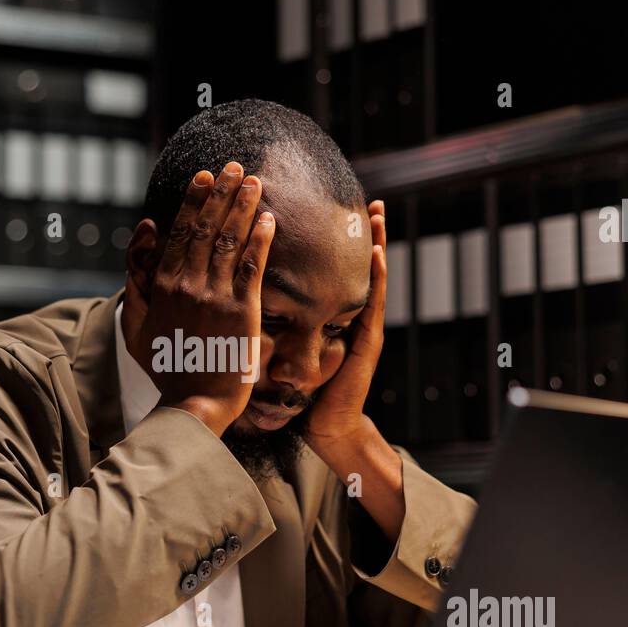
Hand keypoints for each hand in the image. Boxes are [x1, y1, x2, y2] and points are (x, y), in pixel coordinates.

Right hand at [123, 162, 274, 435]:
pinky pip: (252, 267)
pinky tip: (270, 219)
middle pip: (206, 228)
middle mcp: (188, 284)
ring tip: (255, 182)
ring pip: (230, 241)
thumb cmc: (167, 367)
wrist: (194, 402)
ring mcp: (215, 297)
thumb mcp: (136, 325)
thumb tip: (145, 231)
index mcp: (163, 285)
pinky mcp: (242, 312)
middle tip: (236, 167)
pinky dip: (261, 240)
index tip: (206, 178)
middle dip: (222, 193)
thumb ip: (137, 278)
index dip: (196, 201)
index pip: (180, 232)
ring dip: (243, 207)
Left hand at [304, 200, 388, 455]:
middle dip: (361, 233)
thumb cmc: (306, 392)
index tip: (333, 210)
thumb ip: (281, 325)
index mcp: (332, 316)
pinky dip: (376, 278)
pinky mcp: (367, 343)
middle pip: (356, 268)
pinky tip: (377, 254)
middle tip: (367, 200)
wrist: (328, 426)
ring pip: (370, 278)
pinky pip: (372, 304)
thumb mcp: (291, 349)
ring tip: (376, 213)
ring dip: (377, 244)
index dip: (334, 243)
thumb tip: (249, 300)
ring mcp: (363, 328)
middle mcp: (351, 317)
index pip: (333, 272)